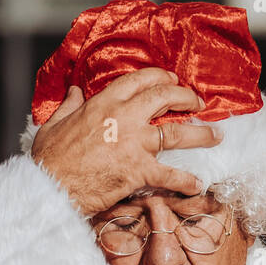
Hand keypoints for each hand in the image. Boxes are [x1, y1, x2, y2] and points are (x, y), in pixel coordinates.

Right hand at [30, 67, 222, 216]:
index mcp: (104, 102)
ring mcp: (135, 143)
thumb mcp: (54, 123)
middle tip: (198, 103)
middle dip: (186, 97)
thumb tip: (74, 91)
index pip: (140, 80)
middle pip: (165, 97)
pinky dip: (187, 181)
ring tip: (216, 135)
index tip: (171, 80)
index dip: (160, 77)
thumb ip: (68, 105)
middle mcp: (124, 117)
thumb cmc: (49, 158)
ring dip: (201, 134)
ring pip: (177, 134)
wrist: (51, 187)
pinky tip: (198, 184)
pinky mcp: (139, 171)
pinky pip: (170, 175)